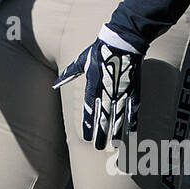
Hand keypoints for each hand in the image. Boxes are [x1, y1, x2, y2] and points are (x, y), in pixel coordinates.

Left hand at [55, 28, 141, 150]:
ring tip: (114, 146)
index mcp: (93, 85)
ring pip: (119, 116)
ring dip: (117, 131)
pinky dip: (133, 119)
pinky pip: (134, 107)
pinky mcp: (134, 88)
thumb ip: (69, 74)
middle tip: (98, 148)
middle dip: (101, 133)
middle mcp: (107, 91)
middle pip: (104, 116)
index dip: (89, 125)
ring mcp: (122, 91)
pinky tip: (131, 131)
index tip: (86, 138)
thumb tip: (55, 84)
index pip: (89, 109)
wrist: (123, 41)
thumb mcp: (81, 61)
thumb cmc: (100, 50)